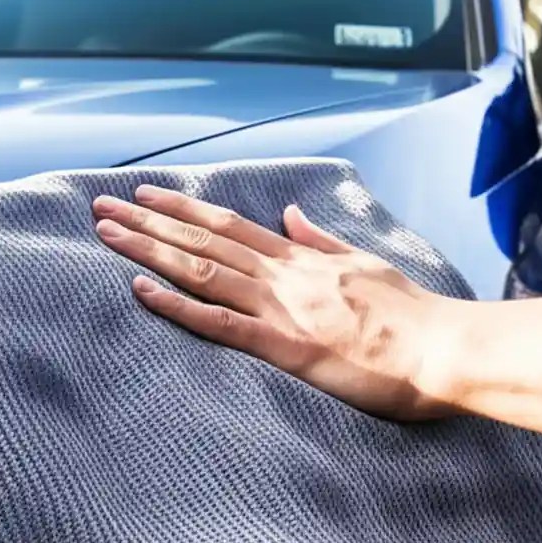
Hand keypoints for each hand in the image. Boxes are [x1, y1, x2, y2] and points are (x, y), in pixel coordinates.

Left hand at [92, 185, 468, 420]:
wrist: (441, 348)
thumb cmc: (409, 314)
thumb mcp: (363, 262)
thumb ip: (320, 240)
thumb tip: (289, 214)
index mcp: (300, 258)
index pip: (228, 225)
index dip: (181, 208)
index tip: (144, 194)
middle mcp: (282, 275)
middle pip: (201, 240)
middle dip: (147, 221)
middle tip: (100, 206)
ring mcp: (280, 308)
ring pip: (201, 270)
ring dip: (149, 250)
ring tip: (106, 233)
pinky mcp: (284, 346)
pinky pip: (219, 324)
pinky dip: (177, 305)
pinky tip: (141, 291)